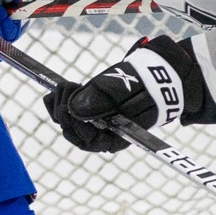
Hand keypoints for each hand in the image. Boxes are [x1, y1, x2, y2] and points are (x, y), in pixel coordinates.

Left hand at [41, 38, 193, 152]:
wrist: (159, 73)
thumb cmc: (148, 82)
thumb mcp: (128, 86)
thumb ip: (102, 98)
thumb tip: (73, 109)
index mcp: (118, 137)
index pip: (89, 141)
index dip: (75, 125)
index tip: (69, 105)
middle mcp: (106, 134)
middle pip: (75, 133)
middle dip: (64, 112)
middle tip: (65, 87)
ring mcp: (98, 123)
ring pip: (69, 123)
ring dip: (60, 105)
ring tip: (64, 85)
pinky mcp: (93, 111)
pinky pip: (70, 113)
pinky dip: (61, 101)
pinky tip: (56, 90)